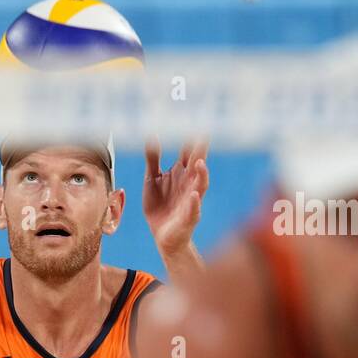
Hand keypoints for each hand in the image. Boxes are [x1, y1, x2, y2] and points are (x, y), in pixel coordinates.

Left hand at [143, 138, 208, 257]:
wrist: (163, 237)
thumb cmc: (160, 206)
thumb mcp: (152, 180)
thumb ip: (153, 160)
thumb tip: (152, 136)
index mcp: (180, 173)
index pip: (187, 152)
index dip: (190, 138)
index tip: (192, 121)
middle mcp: (189, 183)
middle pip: (196, 164)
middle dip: (200, 150)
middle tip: (205, 134)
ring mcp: (191, 200)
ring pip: (199, 185)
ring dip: (201, 174)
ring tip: (200, 163)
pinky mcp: (188, 217)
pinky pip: (193, 210)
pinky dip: (194, 203)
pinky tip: (193, 196)